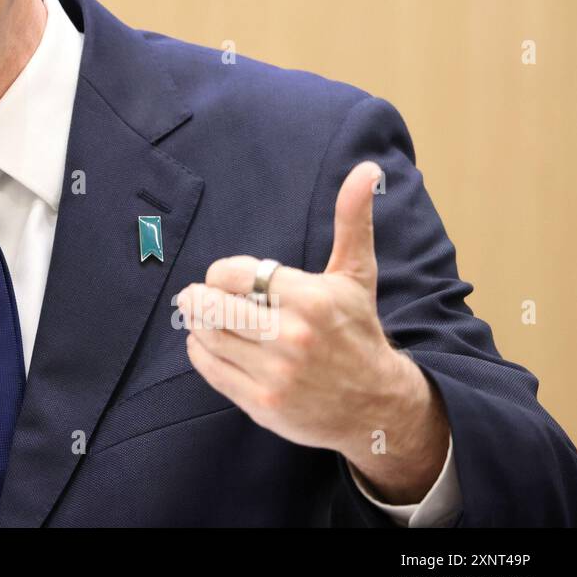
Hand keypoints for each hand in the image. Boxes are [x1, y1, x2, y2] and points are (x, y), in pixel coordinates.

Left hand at [176, 160, 448, 501]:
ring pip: (203, 333)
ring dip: (199, 322)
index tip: (235, 279)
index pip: (228, 272)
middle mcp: (291, 337)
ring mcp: (275, 374)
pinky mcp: (261, 403)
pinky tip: (219, 345)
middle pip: (208, 303)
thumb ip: (352, 220)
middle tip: (208, 297)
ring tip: (213, 318)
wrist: (377, 406)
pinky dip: (202, 350)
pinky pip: (206, 365)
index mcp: (309, 299)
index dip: (223, 273)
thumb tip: (366, 170)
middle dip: (202, 296)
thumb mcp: (356, 275)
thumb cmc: (358, 331)